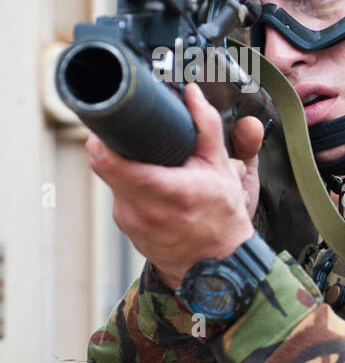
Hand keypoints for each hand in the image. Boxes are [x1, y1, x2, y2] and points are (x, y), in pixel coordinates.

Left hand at [87, 84, 262, 288]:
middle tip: (141, 142)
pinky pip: (121, 198)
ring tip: (158, 171)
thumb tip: (191, 94)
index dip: (103, 138)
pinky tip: (158, 192)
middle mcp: (140, 209)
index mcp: (165, 190)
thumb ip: (206, 128)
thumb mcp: (222, 170)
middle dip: (122, 148)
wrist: (219, 268)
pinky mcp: (125, 228)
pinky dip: (136, 189)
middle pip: (107, 164)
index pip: (106, 158)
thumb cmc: (223, 219)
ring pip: (115, 180)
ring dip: (130, 170)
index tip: (113, 126)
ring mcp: (129, 221)